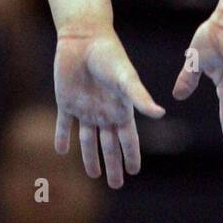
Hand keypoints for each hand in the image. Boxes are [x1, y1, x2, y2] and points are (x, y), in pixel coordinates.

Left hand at [54, 28, 164, 188]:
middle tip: (116, 184)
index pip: (128, 139)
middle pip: (110, 145)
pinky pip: (65, 124)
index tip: (135, 172)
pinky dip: (63, 137)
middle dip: (114, 164)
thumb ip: (140, 97)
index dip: (131, 155)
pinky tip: (61, 150)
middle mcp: (104, 112)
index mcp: (120, 108)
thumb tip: (160, 114)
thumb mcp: (125, 78)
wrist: (83, 38)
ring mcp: (85, 108)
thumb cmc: (109, 55)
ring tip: (93, 174)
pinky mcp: (66, 101)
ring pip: (88, 139)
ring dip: (90, 157)